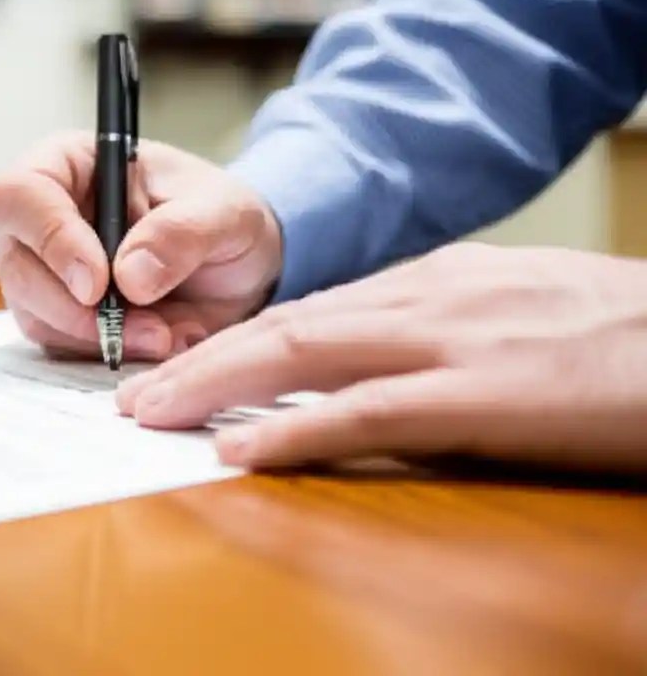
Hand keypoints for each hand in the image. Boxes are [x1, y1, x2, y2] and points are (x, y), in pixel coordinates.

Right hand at [0, 132, 282, 360]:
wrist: (232, 266)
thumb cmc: (218, 218)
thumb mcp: (225, 213)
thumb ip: (182, 233)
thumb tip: (129, 276)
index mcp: (71, 165)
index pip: (21, 194)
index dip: (50, 239)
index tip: (97, 284)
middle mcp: (44, 218)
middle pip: (18, 265)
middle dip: (77, 309)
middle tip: (145, 327)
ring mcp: (44, 271)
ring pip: (35, 314)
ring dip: (97, 337)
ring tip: (164, 334)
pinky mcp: (58, 317)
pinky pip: (59, 345)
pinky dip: (105, 353)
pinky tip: (153, 340)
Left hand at [116, 243, 646, 473]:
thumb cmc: (623, 331)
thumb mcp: (519, 309)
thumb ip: (444, 328)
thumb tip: (379, 364)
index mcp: (436, 280)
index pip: (312, 310)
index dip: (236, 342)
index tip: (186, 368)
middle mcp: (427, 299)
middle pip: (284, 326)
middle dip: (199, 361)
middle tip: (134, 396)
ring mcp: (449, 343)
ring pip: (302, 355)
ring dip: (214, 386)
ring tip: (151, 416)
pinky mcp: (480, 397)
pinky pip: (363, 413)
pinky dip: (291, 430)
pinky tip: (237, 451)